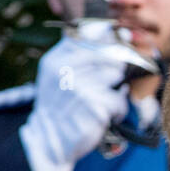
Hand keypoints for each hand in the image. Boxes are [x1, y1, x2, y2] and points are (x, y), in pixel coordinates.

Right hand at [20, 23, 131, 170]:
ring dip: (115, 91)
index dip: (109, 41)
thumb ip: (72, 51)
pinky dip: (117, 110)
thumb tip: (102, 28)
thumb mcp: (54, 73)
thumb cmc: (57, 106)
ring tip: (103, 101)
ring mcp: (82, 89)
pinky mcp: (96, 108)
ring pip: (117, 77)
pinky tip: (105, 116)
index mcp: (57, 59)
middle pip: (109, 56)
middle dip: (115, 69)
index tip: (120, 42)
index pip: (91, 37)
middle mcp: (67, 71)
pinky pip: (120, 101)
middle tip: (109, 83)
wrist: (49, 141)